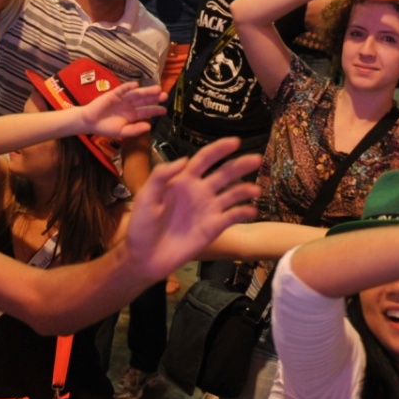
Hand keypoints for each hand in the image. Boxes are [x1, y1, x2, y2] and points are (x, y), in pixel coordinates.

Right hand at [78, 81, 165, 138]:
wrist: (90, 123)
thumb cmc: (106, 128)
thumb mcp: (122, 132)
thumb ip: (135, 130)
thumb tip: (149, 127)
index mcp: (132, 115)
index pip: (146, 111)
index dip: (155, 110)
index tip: (164, 110)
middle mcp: (129, 105)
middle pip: (144, 100)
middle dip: (154, 98)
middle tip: (165, 96)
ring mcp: (122, 99)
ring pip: (136, 94)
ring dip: (146, 91)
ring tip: (156, 89)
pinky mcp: (113, 94)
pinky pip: (122, 89)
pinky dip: (128, 87)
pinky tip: (136, 85)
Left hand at [123, 138, 263, 280]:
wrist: (145, 257)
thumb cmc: (141, 226)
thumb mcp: (145, 197)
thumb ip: (161, 176)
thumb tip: (184, 159)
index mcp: (183, 180)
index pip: (204, 159)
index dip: (219, 149)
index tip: (235, 142)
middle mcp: (199, 192)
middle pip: (224, 174)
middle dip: (240, 165)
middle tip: (256, 158)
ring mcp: (208, 209)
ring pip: (233, 194)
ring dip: (246, 190)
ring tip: (255, 190)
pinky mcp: (213, 228)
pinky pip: (233, 217)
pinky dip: (244, 212)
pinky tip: (251, 210)